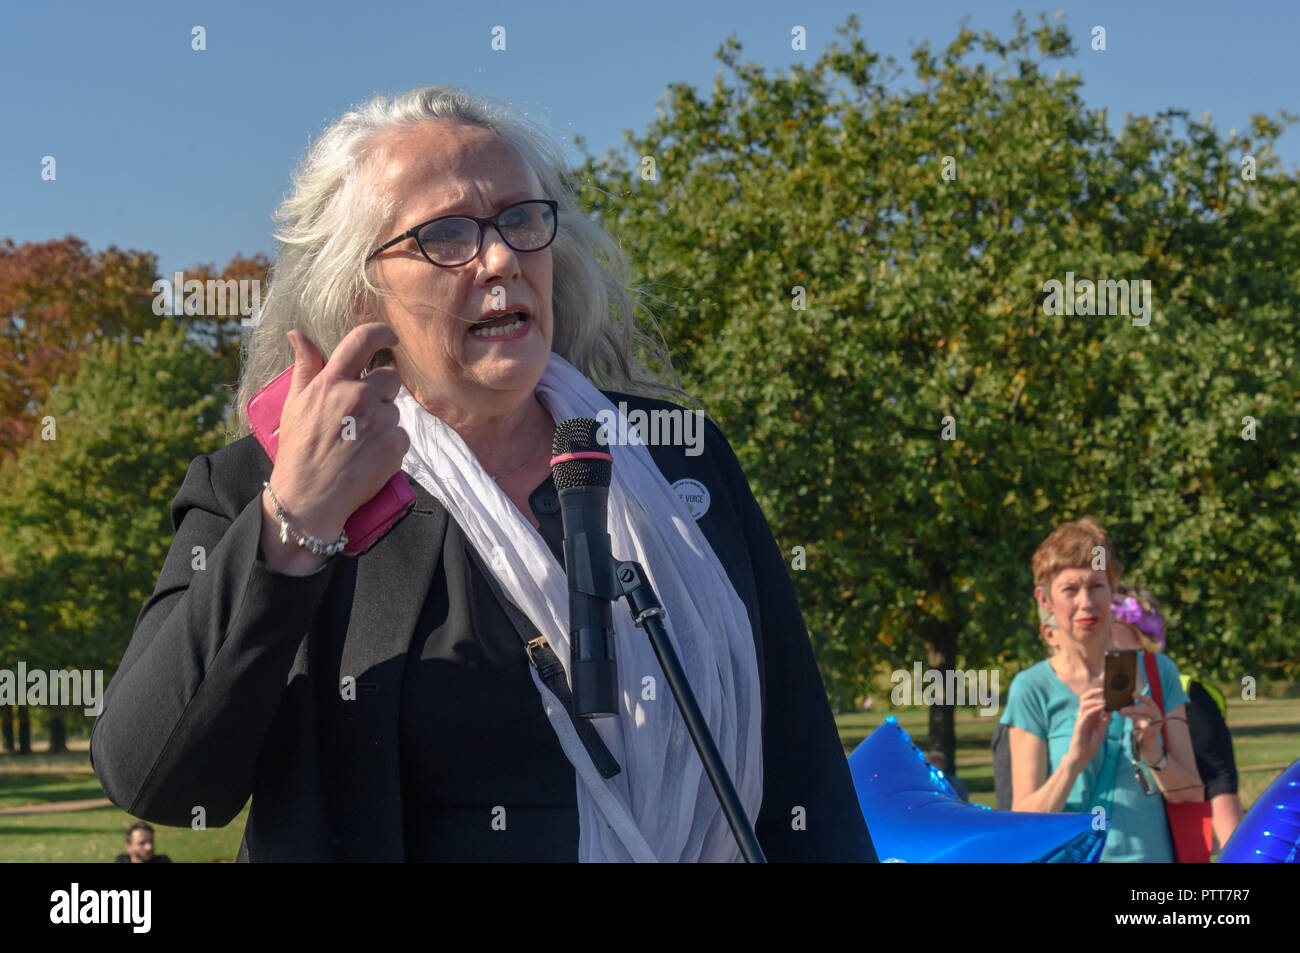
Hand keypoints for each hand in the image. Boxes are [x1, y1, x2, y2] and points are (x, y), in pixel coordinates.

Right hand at [265, 322, 408, 544]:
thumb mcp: (294, 405)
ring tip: (359, 442)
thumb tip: (298, 335)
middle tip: (360, 415)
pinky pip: (402, 434)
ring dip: (384, 420)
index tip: (389, 337)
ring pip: (395, 409)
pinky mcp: (396, 445)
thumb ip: (305, 367)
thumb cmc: (298, 451)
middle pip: (390, 377)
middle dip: (381, 390)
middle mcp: (359, 396)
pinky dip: (391, 444)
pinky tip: (369, 456)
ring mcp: (380, 421)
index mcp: (333, 382)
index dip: (381, 333)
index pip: (362, 340)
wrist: (310, 499)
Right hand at [1066, 686, 1110, 772]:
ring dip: (1095, 700)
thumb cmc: (1090, 744)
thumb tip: (1111, 709)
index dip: (1097, 694)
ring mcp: (1080, 720)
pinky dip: (1093, 710)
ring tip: (1105, 699)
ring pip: (1084, 704)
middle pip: (1084, 698)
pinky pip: (1085, 715)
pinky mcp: (1079, 727)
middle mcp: (1083, 716)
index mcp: (1089, 716)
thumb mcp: (1101, 730)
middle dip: (1094, 692)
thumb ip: (1105, 719)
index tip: (1107, 690)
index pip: (1090, 700)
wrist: (1081, 757)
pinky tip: (1102, 708)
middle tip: (1104, 690)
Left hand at [1119, 693, 1163, 759]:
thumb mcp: (1137, 718)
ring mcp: (1157, 725)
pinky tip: (1134, 731)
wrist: (1147, 746)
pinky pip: (1143, 729)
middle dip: (1133, 708)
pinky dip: (1136, 730)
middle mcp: (1158, 716)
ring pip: (1144, 718)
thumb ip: (1133, 711)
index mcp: (1155, 711)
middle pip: (1146, 709)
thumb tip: (1121, 704)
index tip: (1132, 694)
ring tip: (1122, 714)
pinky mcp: (1153, 733)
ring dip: (1132, 716)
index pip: (1149, 701)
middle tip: (1121, 709)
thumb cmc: (1142, 729)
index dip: (1141, 697)